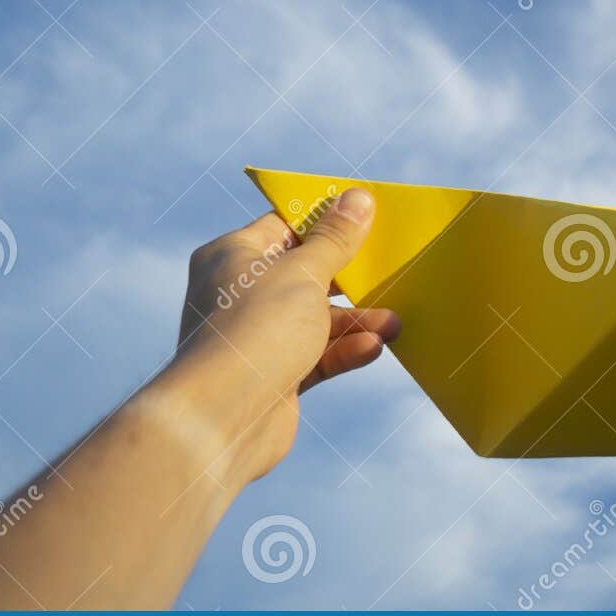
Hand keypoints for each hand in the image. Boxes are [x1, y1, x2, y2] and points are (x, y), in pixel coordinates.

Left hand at [164, 188, 400, 486]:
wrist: (221, 418)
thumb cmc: (256, 329)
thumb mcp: (305, 273)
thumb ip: (335, 239)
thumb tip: (358, 198)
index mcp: (233, 256)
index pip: (284, 227)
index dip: (325, 221)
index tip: (367, 219)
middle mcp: (240, 293)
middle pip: (305, 273)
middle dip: (350, 277)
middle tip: (388, 269)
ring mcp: (257, 336)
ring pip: (316, 318)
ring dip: (356, 320)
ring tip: (395, 324)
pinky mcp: (275, 375)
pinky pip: (317, 354)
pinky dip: (345, 350)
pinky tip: (373, 347)